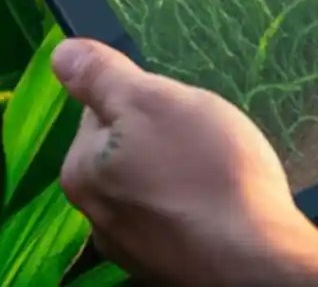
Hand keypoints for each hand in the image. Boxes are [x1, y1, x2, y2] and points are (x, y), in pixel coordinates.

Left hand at [50, 38, 317, 284]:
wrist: (255, 259)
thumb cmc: (209, 175)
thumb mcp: (153, 101)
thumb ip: (103, 77)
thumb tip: (62, 54)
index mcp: (84, 170)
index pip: (103, 110)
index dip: (146, 98)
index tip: (179, 108)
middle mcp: (98, 214)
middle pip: (130, 151)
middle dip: (168, 137)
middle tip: (206, 137)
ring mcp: (135, 246)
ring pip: (158, 186)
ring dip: (186, 173)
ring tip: (223, 171)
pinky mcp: (171, 263)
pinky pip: (182, 219)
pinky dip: (202, 207)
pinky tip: (227, 203)